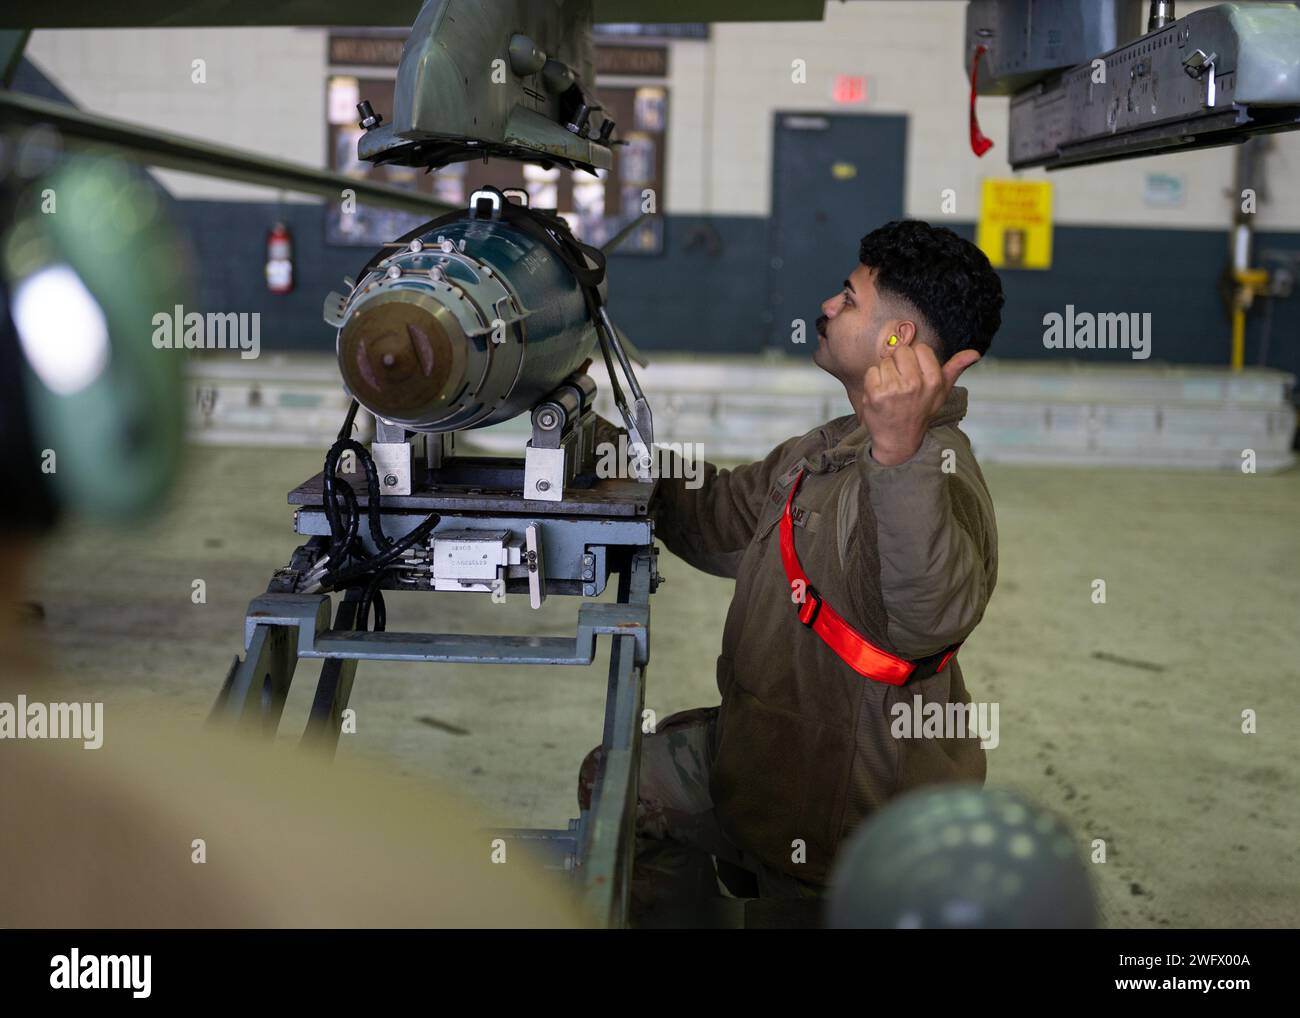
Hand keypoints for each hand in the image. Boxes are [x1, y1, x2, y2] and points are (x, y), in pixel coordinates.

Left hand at [859, 345, 979, 465]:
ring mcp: (894, 389)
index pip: (921, 348)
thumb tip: (975, 352)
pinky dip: (873, 381)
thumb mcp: (941, 392)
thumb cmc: (920, 412)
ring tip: (891, 391)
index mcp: (933, 380)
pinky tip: (880, 395)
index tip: (916, 374)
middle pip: (901, 351)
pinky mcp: (876, 394)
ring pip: (885, 361)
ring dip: (886, 373)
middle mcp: (914, 383)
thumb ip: (955, 369)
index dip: (916, 360)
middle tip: (902, 383)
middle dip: (900, 364)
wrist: (898, 440)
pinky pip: (871, 371)